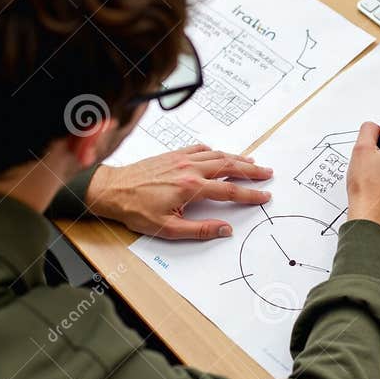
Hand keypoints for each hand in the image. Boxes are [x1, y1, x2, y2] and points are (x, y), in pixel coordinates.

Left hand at [86, 145, 272, 239]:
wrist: (111, 190)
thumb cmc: (136, 210)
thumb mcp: (168, 228)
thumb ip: (199, 229)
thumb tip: (224, 229)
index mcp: (191, 187)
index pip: (229, 192)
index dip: (250, 195)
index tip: (264, 196)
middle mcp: (189, 169)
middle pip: (229, 167)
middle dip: (251, 171)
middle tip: (267, 173)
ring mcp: (181, 159)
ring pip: (217, 155)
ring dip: (237, 158)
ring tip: (252, 162)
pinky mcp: (173, 155)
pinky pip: (200, 148)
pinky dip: (214, 151)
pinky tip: (220, 154)